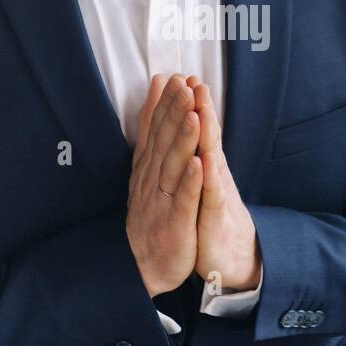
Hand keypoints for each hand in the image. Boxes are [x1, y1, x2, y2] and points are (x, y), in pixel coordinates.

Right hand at [126, 73, 202, 296]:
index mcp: (147, 168)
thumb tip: (157, 87)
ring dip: (182, 141)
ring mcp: (162, 203)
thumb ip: (153, 129)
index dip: (165, 104)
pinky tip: (199, 164)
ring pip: (173, 168)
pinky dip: (190, 182)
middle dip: (173, 114)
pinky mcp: (175, 225)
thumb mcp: (147, 169)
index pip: (155, 130)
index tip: (175, 78)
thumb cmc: (152, 212)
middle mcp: (151, 181)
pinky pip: (183, 202)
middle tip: (184, 86)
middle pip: (163, 143)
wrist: (146, 267)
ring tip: (192, 115)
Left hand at [185, 76, 261, 291]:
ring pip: (211, 157)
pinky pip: (211, 193)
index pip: (195, 128)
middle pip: (206, 135)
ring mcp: (216, 192)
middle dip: (200, 107)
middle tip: (194, 80)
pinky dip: (207, 175)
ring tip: (200, 108)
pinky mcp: (216, 215)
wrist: (227, 255)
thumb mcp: (198, 181)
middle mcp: (212, 173)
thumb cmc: (209, 214)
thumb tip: (187, 124)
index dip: (187, 104)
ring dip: (206, 132)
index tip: (180, 75)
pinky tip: (204, 158)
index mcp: (203, 163)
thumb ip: (192, 151)